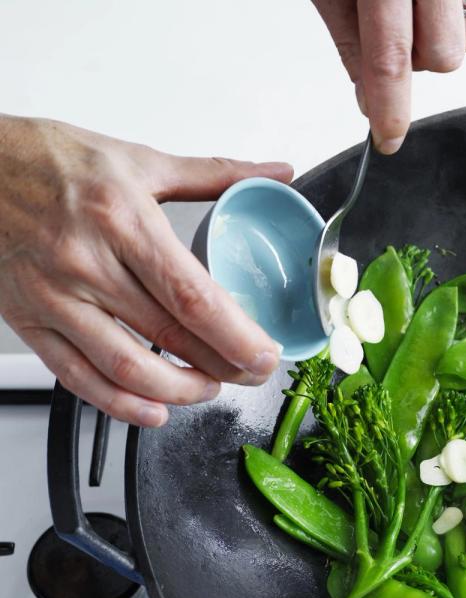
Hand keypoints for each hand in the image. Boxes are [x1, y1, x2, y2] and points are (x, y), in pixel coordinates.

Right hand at [0, 115, 291, 425]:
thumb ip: (216, 173)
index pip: (192, 297)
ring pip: (126, 368)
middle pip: (169, 336)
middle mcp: (86, 262)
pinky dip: (121, 404)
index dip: (236, 337)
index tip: (266, 355)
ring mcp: (53, 296)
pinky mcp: (27, 319)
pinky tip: (154, 409)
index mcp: (122, 220)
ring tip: (208, 388)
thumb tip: (278, 171)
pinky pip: (77, 377)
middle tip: (253, 373)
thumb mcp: (139, 160)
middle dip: (223, 368)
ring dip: (178, 391)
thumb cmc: (51, 159)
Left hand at [313, 0, 465, 153]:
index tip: (386, 138)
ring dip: (437, 40)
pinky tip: (430, 3)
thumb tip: (367, 95)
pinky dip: (454, 22)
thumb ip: (349, 38)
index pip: (391, 57)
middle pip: (443, 57)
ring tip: (412, 11)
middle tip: (390, 31)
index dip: (389, 106)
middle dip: (417, 60)